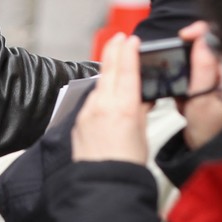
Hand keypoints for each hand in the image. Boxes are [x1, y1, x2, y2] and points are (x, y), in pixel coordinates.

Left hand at [71, 33, 150, 164]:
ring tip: (114, 61)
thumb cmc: (127, 164)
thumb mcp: (142, 133)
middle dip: (114, 49)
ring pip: (100, 84)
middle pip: (109, 69)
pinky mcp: (79, 120)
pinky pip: (91, 100)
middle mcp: (104, 105)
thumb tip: (142, 97)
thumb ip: (140, 110)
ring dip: (107, 70)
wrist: (103, 184)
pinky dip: (100, 92)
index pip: (127, 70)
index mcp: (125, 108)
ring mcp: (88, 111)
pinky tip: (105, 94)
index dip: (129, 51)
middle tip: (119, 37)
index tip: (130, 38)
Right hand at [175, 21, 221, 149]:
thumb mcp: (199, 100)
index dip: (202, 31)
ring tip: (186, 99)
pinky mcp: (219, 85)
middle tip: (182, 79)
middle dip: (190, 58)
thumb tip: (203, 39)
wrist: (208, 154)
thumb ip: (202, 68)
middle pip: (211, 45)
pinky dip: (191, 84)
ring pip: (203, 60)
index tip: (184, 36)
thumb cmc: (209, 133)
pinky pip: (201, 73)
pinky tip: (189, 101)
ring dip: (189, 74)